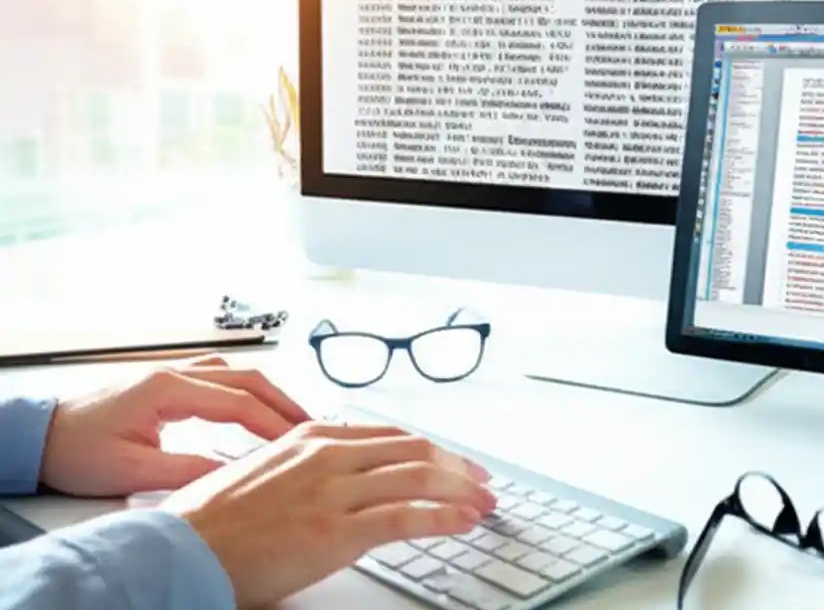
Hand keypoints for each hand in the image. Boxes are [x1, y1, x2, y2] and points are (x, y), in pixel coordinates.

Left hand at [39, 356, 310, 496]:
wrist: (40, 437)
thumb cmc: (77, 452)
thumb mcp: (134, 471)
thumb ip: (191, 470)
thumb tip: (238, 474)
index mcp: (168, 388)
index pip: (239, 402)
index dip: (274, 424)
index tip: (299, 444)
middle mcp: (175, 372)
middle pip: (247, 378)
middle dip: (284, 402)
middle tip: (313, 427)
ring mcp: (172, 372)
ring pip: (236, 373)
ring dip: (268, 393)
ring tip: (293, 418)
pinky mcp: (167, 382)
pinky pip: (220, 377)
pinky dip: (247, 390)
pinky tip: (256, 405)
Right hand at [160, 422, 495, 607]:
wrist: (178, 549)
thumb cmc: (213, 520)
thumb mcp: (269, 473)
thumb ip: (311, 469)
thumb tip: (347, 479)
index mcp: (312, 438)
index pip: (391, 435)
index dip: (431, 449)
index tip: (454, 461)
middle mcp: (328, 455)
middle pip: (414, 450)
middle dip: (457, 466)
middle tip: (482, 481)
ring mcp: (334, 491)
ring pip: (419, 477)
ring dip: (461, 490)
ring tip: (484, 503)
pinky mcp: (336, 529)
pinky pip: (406, 516)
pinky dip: (443, 516)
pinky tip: (462, 521)